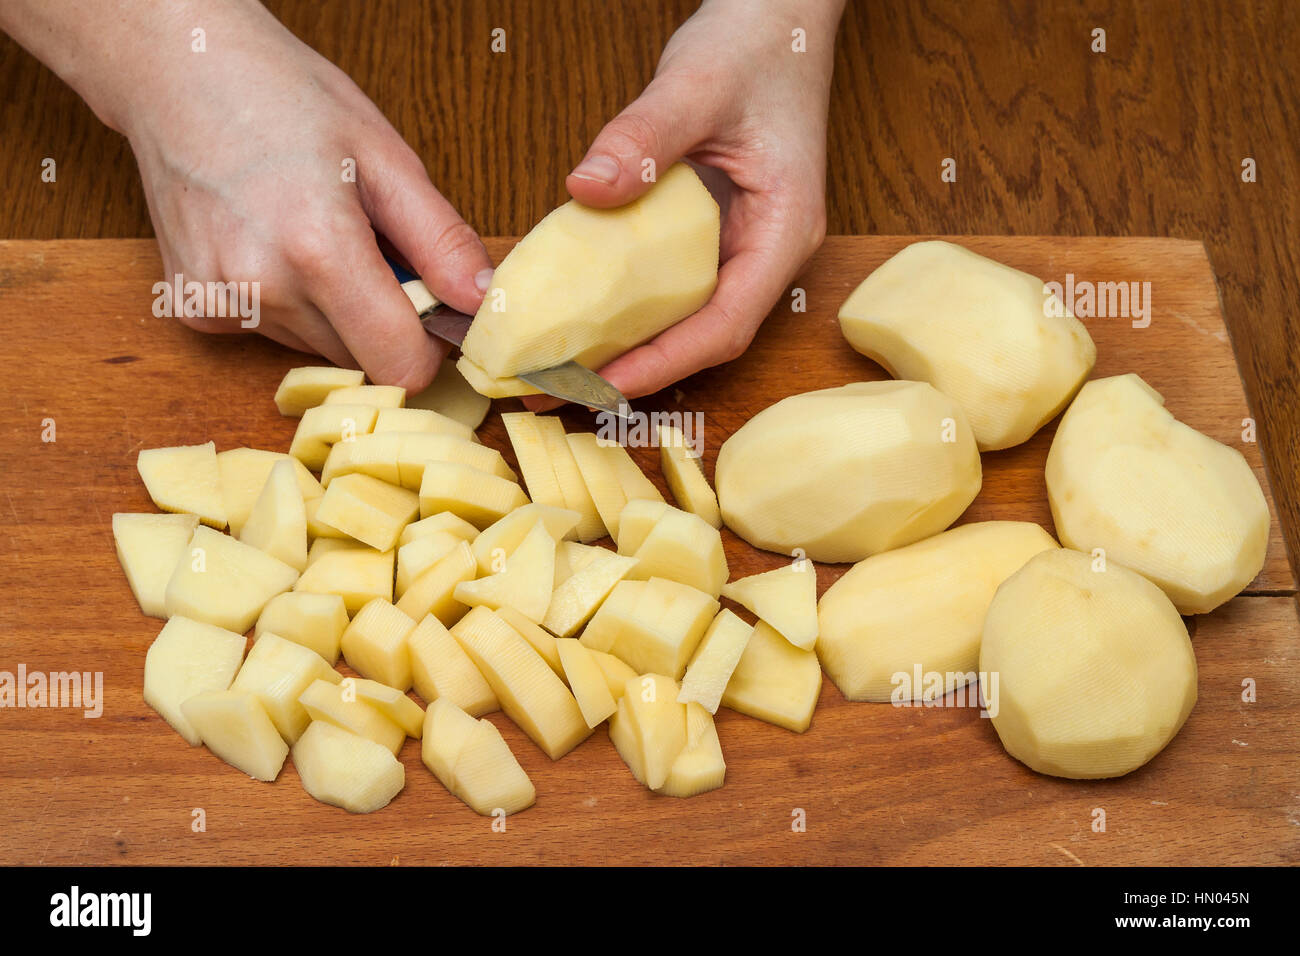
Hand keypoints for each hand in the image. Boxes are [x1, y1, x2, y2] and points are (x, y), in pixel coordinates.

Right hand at [120, 4, 490, 389]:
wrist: (178, 70)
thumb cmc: (285, 97)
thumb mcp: (385, 157)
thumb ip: (441, 241)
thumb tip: (483, 303)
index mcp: (319, 249)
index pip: (399, 365)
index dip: (427, 347)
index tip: (430, 310)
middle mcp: (262, 288)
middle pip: (360, 359)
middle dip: (379, 319)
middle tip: (367, 247)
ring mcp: (221, 301)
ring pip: (317, 348)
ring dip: (332, 309)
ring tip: (310, 232)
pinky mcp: (194, 307)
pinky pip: (272, 332)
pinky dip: (287, 301)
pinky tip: (268, 242)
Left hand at [540, 0, 841, 404]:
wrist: (778, 17)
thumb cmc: (754, 46)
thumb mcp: (696, 84)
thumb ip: (644, 136)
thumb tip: (586, 188)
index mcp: (784, 231)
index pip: (726, 324)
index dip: (664, 362)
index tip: (602, 382)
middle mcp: (768, 252)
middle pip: (703, 337)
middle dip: (634, 370)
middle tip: (555, 389)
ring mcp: (744, 247)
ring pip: (687, 319)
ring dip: (627, 348)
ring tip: (557, 369)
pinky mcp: (716, 235)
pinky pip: (672, 286)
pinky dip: (628, 309)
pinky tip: (581, 317)